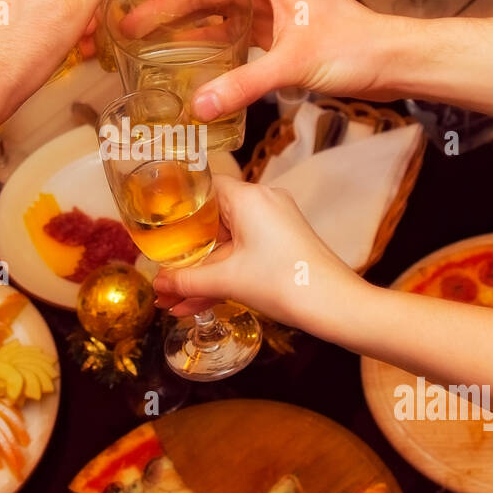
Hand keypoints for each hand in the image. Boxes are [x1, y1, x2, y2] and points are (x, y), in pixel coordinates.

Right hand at [140, 0, 401, 120]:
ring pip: (214, 6)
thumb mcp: (294, 63)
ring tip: (142, 40)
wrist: (389, 61)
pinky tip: (182, 57)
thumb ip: (244, 83)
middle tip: (128, 22)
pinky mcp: (277, 32)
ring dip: (180, 21)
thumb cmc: (355, 46)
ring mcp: (270, 7)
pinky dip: (205, 39)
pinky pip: (230, 29)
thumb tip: (198, 106)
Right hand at [153, 175, 357, 324]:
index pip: (202, 185)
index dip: (177, 204)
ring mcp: (275, 223)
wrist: (336, 306)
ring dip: (202, 270)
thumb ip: (186, 281)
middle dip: (186, 251)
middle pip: (212, 217)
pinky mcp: (283, 243)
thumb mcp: (227, 281)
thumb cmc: (286, 283)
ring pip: (226, 242)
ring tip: (174, 299)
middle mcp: (262, 202)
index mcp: (247, 197)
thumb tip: (157, 284)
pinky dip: (224, 273)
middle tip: (162, 269)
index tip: (156, 223)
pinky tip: (198, 302)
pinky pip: (243, 252)